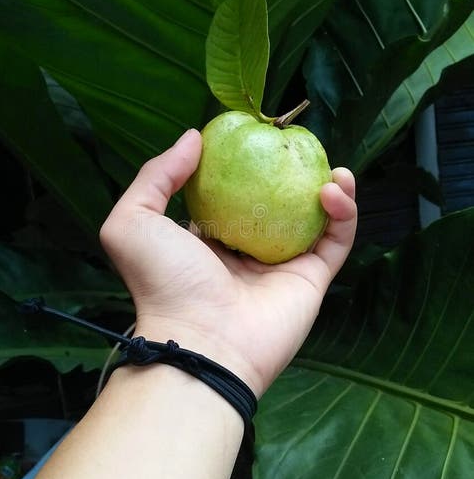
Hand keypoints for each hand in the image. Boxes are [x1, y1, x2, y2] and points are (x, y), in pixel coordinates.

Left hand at [100, 129, 356, 397]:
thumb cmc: (163, 283)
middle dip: (293, 175)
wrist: (200, 341)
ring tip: (331, 166)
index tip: (256, 137)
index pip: (232, 196)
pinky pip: (337, 241)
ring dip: (330, 189)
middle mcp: (246, 252)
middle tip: (301, 149)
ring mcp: (282, 267)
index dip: (245, 166)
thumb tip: (193, 138)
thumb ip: (156, 175)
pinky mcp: (311, 281)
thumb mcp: (133, 220)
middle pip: (278, 205)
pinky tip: (336, 186)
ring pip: (315, 220)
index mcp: (207, 240)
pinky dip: (344, 212)